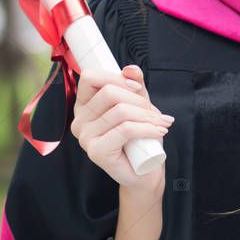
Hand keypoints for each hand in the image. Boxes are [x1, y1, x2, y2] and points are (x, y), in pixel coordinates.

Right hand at [70, 65, 173, 189]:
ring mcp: (85, 137)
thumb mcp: (138, 105)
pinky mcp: (96, 152)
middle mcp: (79, 121)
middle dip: (138, 100)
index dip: (115, 77)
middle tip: (154, 113)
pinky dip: (147, 128)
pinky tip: (159, 131)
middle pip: (109, 93)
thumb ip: (134, 85)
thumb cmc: (139, 137)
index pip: (89, 77)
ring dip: (147, 115)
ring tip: (160, 123)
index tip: (137, 88)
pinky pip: (125, 130)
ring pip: (120, 111)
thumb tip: (131, 69)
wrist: (144, 170)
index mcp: (84, 105)